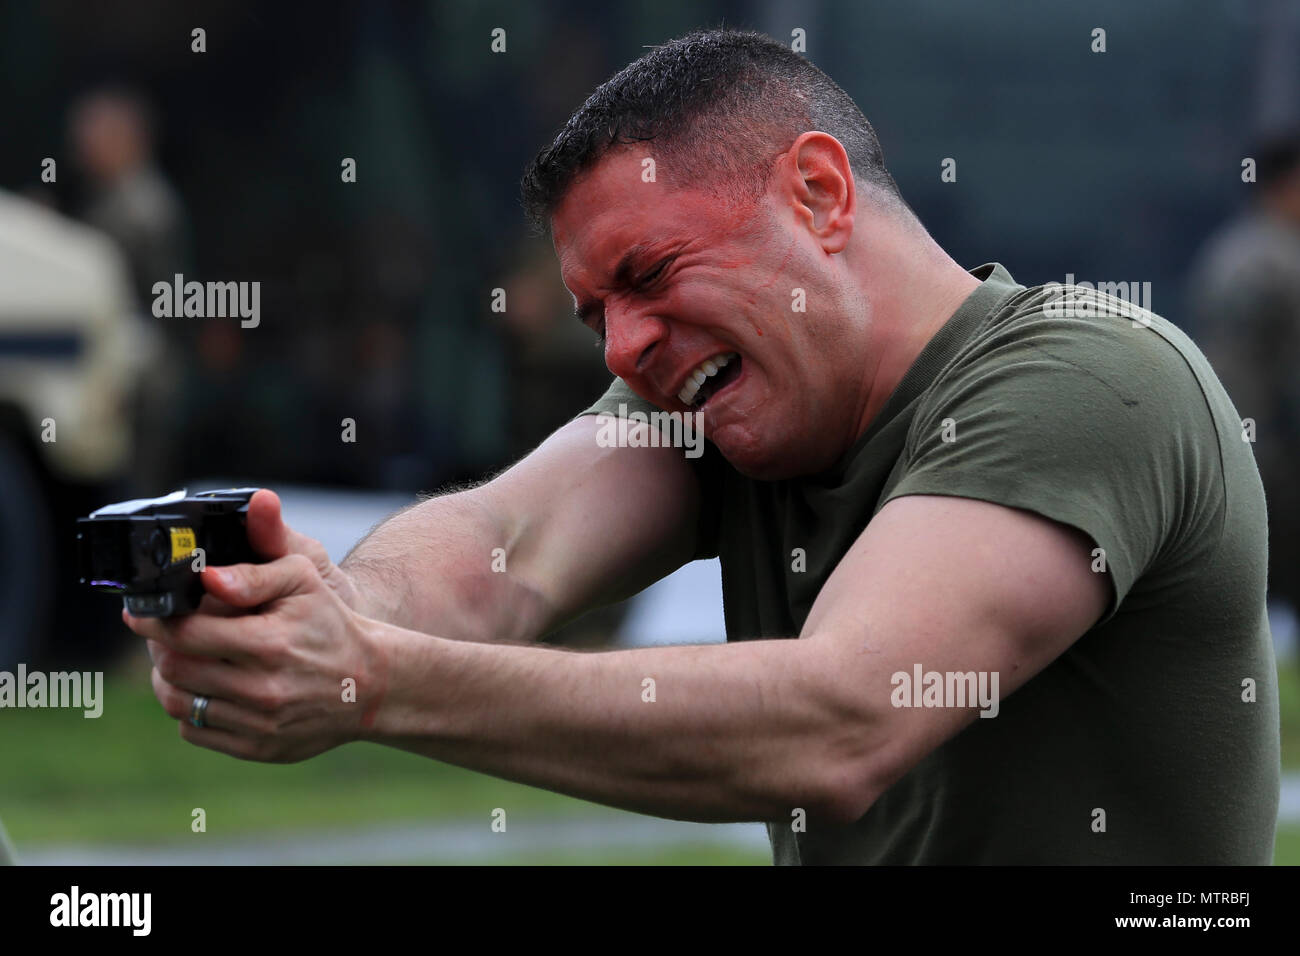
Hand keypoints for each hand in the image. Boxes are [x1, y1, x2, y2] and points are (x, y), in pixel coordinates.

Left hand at [124, 489, 387, 761]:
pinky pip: (196, 731)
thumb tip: (206, 579)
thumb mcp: (303, 581)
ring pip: (178, 704)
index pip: (185, 633)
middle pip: (173, 670)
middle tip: (161, 633)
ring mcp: (259, 724)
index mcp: (269, 644)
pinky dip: (190, 709)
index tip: (139, 613)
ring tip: (178, 661)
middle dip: (158, 648)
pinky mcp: (258, 749)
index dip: (153, 621)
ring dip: (168, 680)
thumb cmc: (330, 624)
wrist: (370, 683)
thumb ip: (253, 574)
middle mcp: (263, 689)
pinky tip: (206, 688)